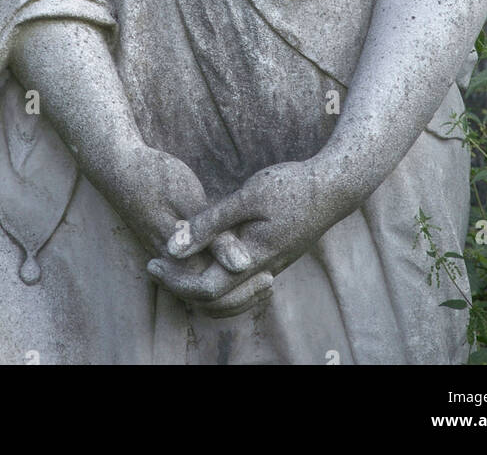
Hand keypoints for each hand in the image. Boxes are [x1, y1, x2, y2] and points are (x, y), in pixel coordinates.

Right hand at [102, 143, 270, 313]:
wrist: (119, 167)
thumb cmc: (155, 177)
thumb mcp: (188, 200)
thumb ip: (215, 235)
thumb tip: (243, 265)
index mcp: (180, 257)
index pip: (215, 290)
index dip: (245, 288)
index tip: (271, 273)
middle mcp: (173, 263)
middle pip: (209, 297)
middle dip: (241, 295)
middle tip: (271, 278)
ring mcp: (169, 257)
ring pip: (201, 289)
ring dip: (230, 289)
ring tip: (260, 274)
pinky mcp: (169, 247)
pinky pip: (195, 273)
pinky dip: (217, 274)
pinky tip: (237, 260)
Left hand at [147, 157, 356, 308]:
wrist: (335, 187)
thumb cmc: (291, 186)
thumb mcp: (247, 197)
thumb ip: (210, 223)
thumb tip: (172, 246)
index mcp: (252, 259)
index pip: (205, 290)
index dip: (174, 281)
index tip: (151, 263)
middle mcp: (262, 271)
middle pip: (214, 301)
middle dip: (181, 288)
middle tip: (155, 267)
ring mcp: (271, 267)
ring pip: (229, 299)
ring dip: (199, 289)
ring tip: (175, 267)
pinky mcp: (276, 258)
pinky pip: (240, 286)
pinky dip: (218, 282)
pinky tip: (205, 259)